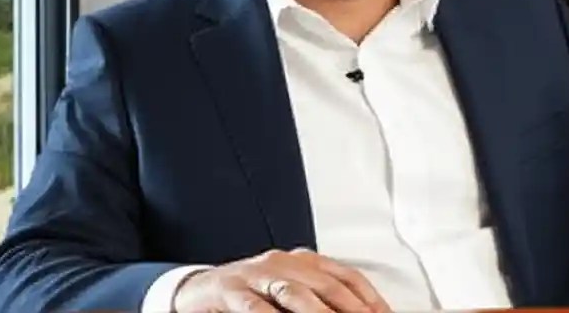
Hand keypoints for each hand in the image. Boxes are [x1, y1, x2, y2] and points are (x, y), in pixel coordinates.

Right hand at [172, 247, 390, 312]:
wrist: (198, 290)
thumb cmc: (249, 294)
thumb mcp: (288, 293)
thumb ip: (318, 300)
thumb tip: (361, 311)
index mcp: (301, 261)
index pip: (346, 276)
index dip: (370, 298)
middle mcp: (282, 263)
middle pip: (326, 286)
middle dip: (352, 309)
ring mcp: (256, 275)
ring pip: (294, 294)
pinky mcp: (231, 290)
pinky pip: (255, 306)